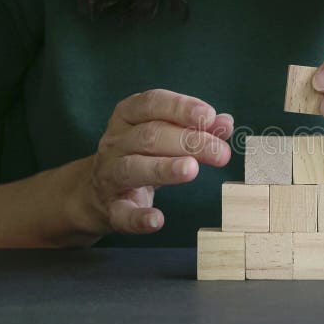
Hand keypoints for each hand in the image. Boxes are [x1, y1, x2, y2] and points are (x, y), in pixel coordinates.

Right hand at [85, 89, 233, 234]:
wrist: (98, 192)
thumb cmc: (142, 154)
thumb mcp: (166, 134)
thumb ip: (196, 128)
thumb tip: (226, 123)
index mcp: (127, 116)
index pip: (152, 104)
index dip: (180, 108)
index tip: (209, 115)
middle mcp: (115, 142)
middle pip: (149, 137)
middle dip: (188, 142)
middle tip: (221, 153)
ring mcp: (110, 175)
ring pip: (133, 168)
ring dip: (164, 168)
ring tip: (192, 170)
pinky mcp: (111, 208)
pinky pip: (122, 213)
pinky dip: (139, 217)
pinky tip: (157, 220)